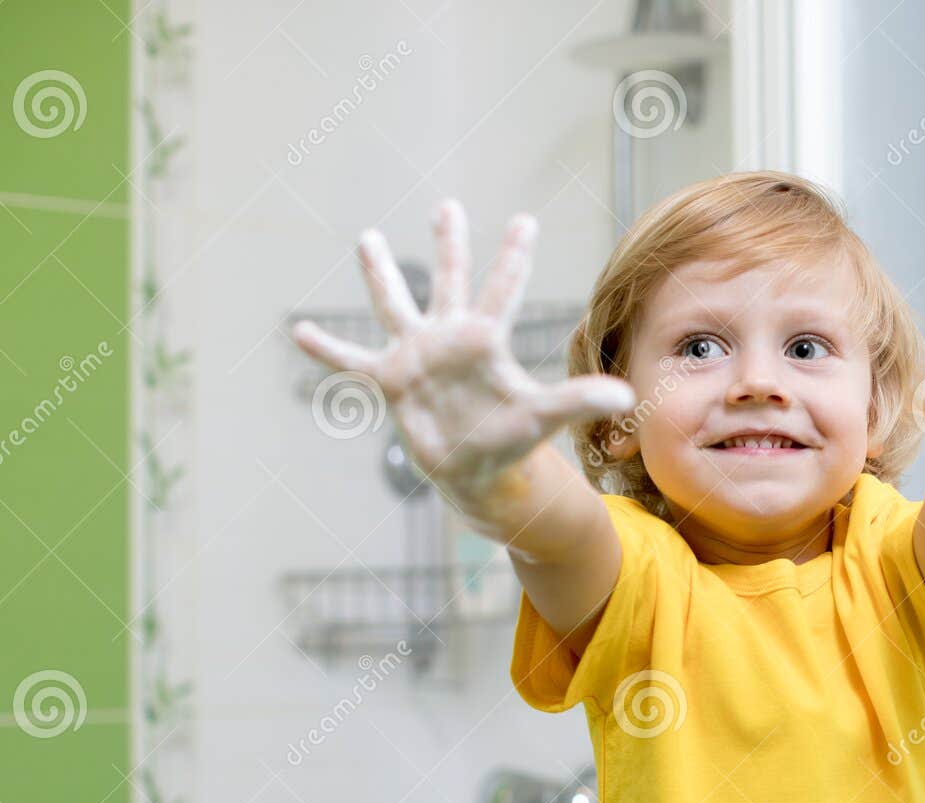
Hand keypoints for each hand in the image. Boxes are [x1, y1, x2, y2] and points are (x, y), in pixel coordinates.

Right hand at [291, 200, 635, 496]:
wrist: (476, 473)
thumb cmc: (511, 442)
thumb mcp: (544, 417)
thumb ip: (577, 400)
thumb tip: (624, 394)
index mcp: (485, 339)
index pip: (502, 287)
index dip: (513, 254)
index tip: (525, 219)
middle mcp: (450, 338)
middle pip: (450, 280)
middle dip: (450, 244)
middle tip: (449, 206)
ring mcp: (418, 356)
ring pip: (396, 306)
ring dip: (382, 275)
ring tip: (368, 237)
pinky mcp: (391, 381)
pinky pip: (352, 361)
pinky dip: (328, 349)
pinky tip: (299, 331)